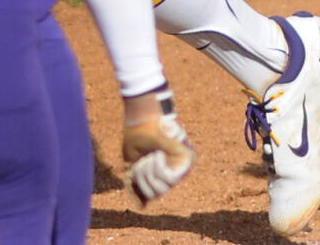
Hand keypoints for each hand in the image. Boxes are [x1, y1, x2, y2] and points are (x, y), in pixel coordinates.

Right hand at [121, 87, 193, 204]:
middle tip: (143, 159)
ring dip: (149, 171)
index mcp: (161, 172)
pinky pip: (170, 178)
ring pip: (163, 187)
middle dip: (143, 177)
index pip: (152, 194)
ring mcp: (182, 166)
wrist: (142, 113)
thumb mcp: (132, 163)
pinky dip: (158, 167)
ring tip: (151, 154)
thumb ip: (137, 183)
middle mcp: (174, 171)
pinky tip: (158, 154)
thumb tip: (142, 206)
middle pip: (156, 193)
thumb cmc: (136, 134)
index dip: (139, 184)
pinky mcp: (187, 160)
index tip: (134, 167)